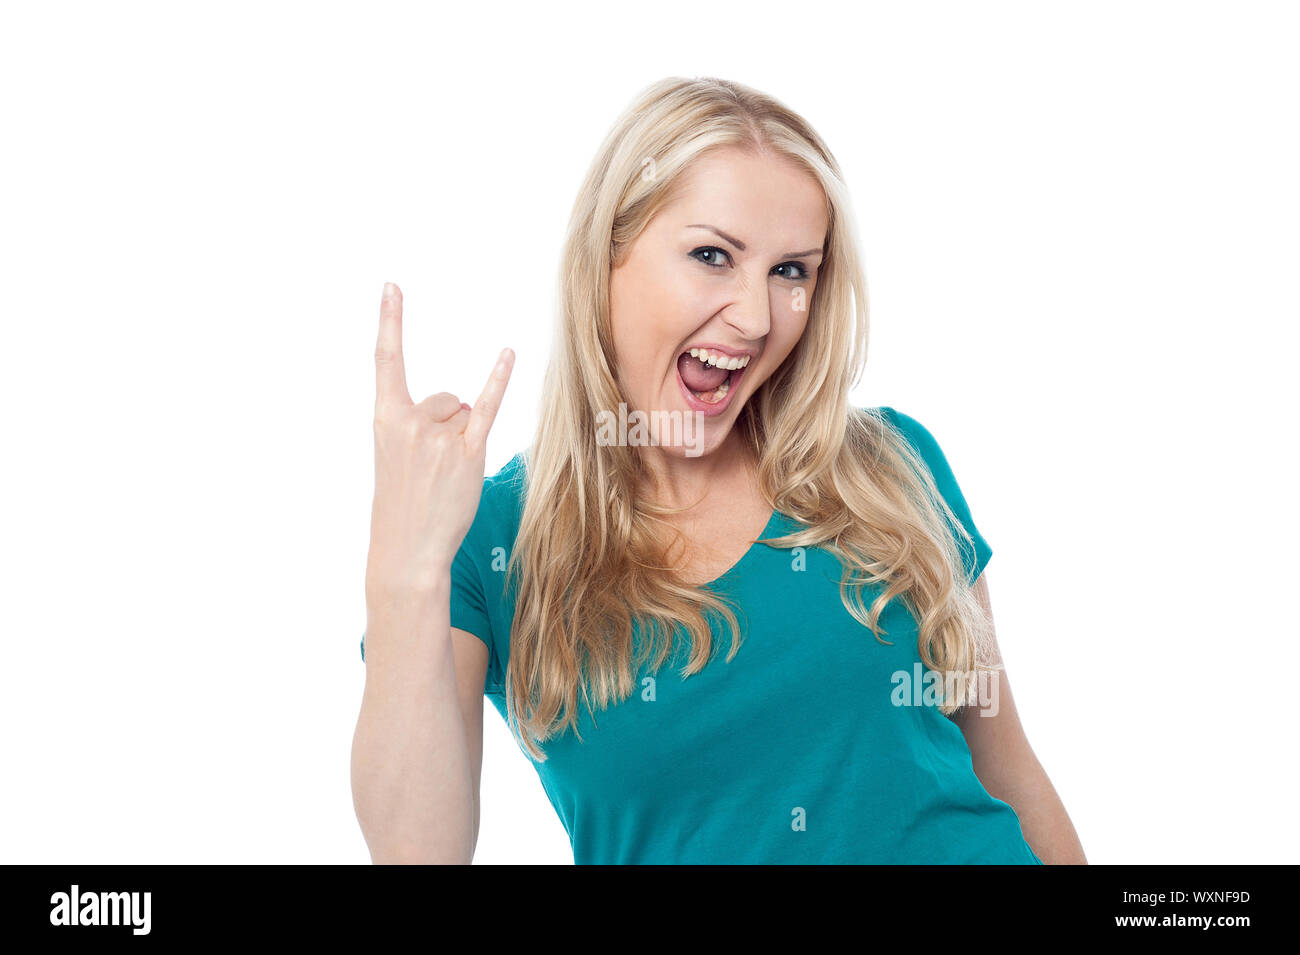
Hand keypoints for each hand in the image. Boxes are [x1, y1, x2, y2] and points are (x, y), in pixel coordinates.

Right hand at [365, 281, 513, 599]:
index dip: (390, 321)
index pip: (386, 360)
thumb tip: (458, 405)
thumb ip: (417, 423)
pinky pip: (488, 408)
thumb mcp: (395, 457)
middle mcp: (411, 422)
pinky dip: (499, 381)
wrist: (406, 548)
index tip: (392, 286)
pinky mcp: (469, 452)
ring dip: (461, 440)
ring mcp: (440, 437)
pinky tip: (508, 354)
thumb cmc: (402, 503)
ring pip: (463, 413)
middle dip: (444, 427)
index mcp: (385, 419)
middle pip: (444, 399)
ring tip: (444, 476)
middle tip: (430, 470)